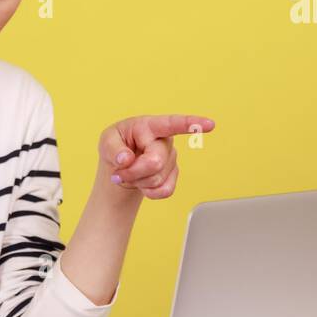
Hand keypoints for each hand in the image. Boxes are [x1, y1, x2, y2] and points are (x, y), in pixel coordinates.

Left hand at [99, 114, 215, 199]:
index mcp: (149, 126)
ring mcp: (170, 158)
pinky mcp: (173, 175)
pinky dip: (148, 192)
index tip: (209, 124)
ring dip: (137, 181)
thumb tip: (125, 159)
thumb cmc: (116, 147)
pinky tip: (141, 184)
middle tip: (120, 172)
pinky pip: (164, 191)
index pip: (172, 123)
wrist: (121, 168)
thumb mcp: (106, 142)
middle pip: (155, 162)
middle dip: (133, 171)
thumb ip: (113, 148)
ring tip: (129, 174)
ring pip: (157, 179)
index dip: (191, 124)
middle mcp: (164, 140)